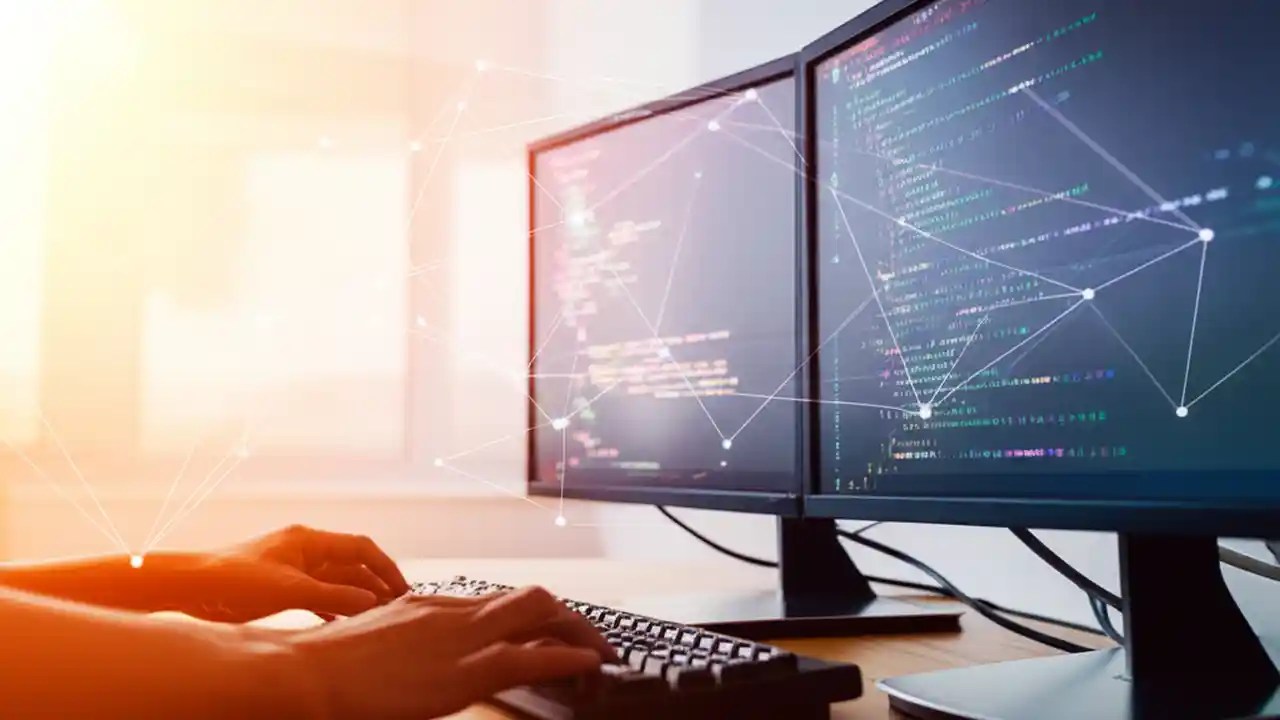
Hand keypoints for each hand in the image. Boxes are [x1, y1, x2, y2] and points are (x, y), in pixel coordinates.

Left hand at [177, 525, 410, 622]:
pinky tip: (343, 622)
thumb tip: (372, 601)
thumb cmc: (236, 580)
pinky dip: (333, 605)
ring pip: (335, 581)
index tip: (402, 589)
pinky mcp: (280, 585)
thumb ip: (334, 595)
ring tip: (377, 617)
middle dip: (374, 584)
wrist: (192, 588)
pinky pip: (317, 593)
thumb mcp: (291, 590)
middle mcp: (304, 550)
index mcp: (309, 540)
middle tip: (396, 607)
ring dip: (356, 596)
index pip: (361, 548)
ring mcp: (292, 567)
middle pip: (351, 564)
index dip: (385, 567)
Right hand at [284, 586, 611, 719]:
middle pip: (532, 600)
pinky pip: (529, 658)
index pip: (503, 602)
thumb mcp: (380, 642)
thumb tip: (424, 658)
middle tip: (594, 643)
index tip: (558, 634)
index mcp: (435, 605)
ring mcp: (461, 637)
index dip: (539, 617)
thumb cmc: (331, 667)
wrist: (306, 674)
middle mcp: (455, 612)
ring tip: (604, 655)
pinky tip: (591, 665)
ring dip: (581, 634)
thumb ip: (412, 641)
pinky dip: (569, 657)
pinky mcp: (462, 671)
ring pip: (540, 616)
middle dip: (571, 619)